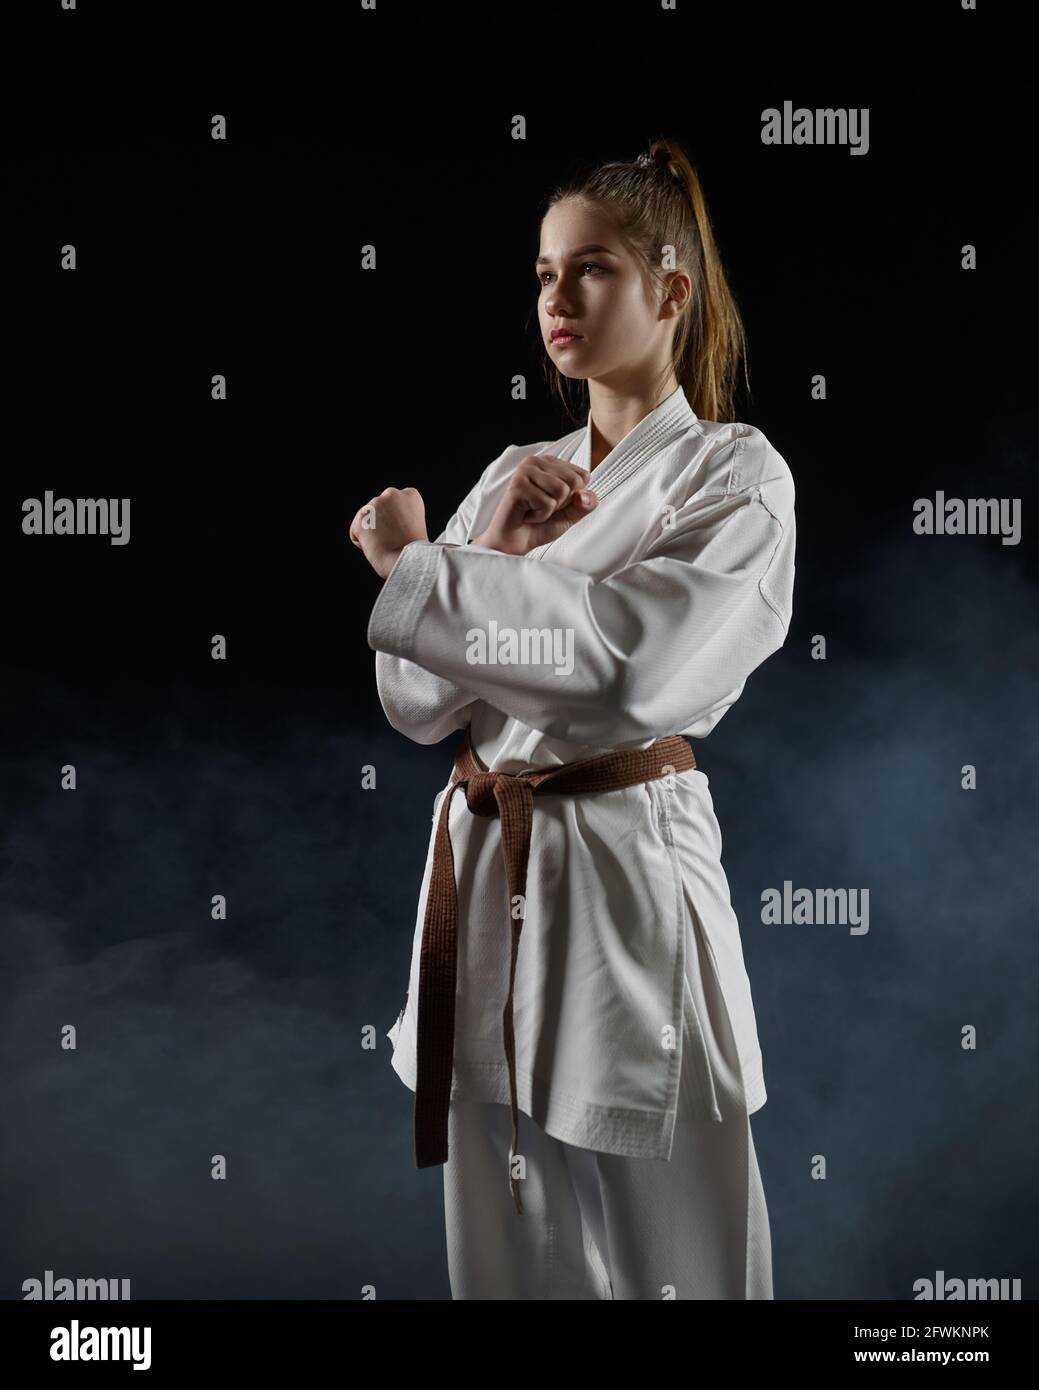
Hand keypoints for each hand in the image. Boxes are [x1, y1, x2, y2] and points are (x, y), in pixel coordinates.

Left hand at [349, 487, 428, 578]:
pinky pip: (356, 533)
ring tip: (387, 544)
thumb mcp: (414, 524)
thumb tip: (380, 520)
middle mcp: (392, 494)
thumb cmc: (414, 551)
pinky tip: (376, 547)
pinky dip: (363, 543)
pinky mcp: (361, 518)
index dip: (399, 522)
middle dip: (383, 525)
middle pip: (379, 511)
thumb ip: (400, 516)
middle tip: (395, 539)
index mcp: (411, 495)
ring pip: (367, 521)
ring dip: (373, 534)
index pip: (396, 505)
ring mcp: (374, 504)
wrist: (408, 561)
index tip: (405, 532)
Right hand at [471, 455, 596, 555]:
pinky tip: (526, 515)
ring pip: (561, 490)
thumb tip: (585, 495)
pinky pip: (546, 503)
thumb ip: (586, 504)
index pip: (583, 475)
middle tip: (542, 507)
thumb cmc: (539, 525)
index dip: (573, 497)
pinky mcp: (518, 485)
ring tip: (533, 510)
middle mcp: (536, 462)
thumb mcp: (571, 514)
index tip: (554, 502)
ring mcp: (525, 471)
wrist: (515, 543)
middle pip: (574, 481)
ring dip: (550, 509)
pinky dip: (540, 516)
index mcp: (551, 463)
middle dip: (562, 502)